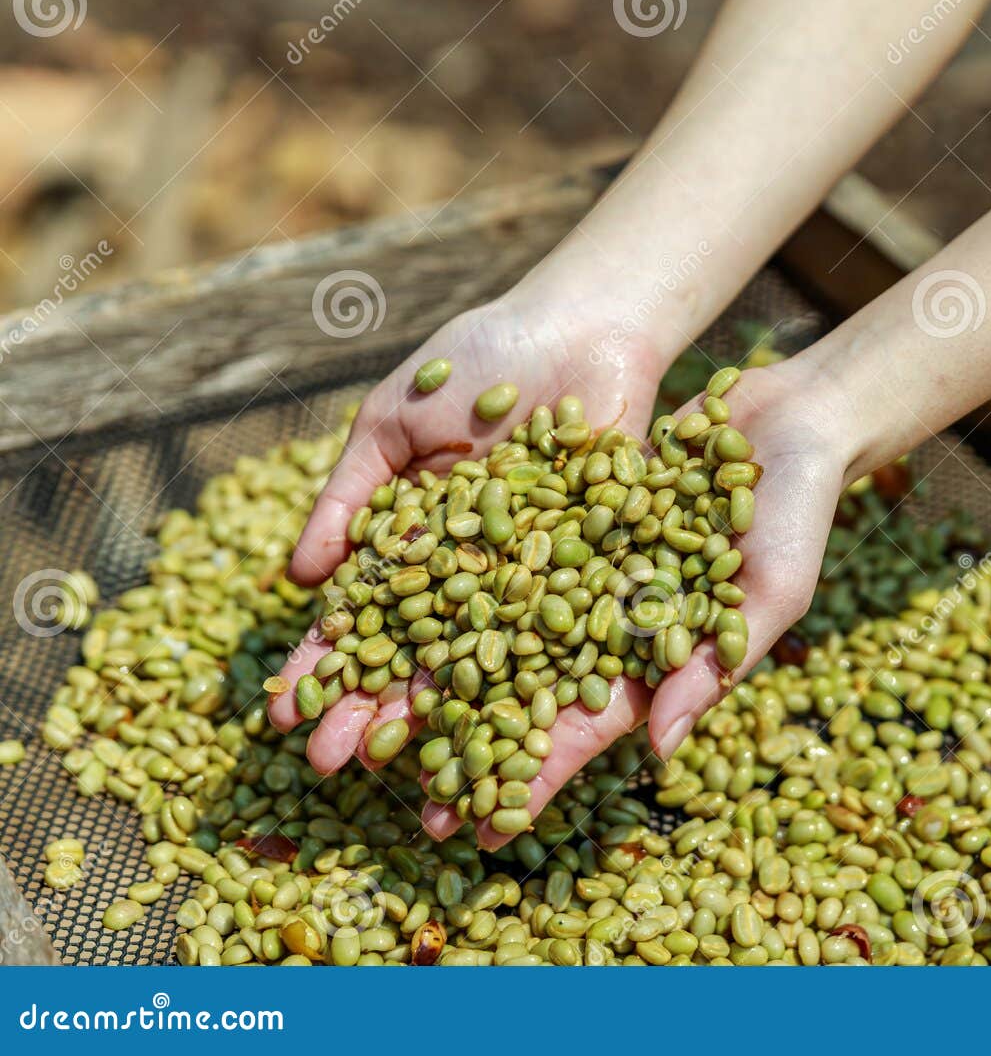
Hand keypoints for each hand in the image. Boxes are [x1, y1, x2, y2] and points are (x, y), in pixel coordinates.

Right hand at [267, 279, 666, 773]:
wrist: (583, 326)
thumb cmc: (478, 360)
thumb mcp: (395, 420)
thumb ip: (351, 495)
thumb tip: (294, 579)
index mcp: (418, 544)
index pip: (363, 617)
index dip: (324, 662)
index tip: (282, 710)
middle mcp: (473, 576)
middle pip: (418, 656)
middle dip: (372, 708)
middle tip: (329, 763)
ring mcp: (535, 582)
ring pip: (488, 666)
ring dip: (449, 723)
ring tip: (410, 775)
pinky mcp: (599, 576)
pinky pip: (569, 643)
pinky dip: (543, 692)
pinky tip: (514, 742)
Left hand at [416, 356, 850, 848]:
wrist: (791, 420)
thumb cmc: (801, 514)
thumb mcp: (772, 590)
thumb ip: (715, 663)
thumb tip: (660, 750)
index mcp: (654, 658)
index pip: (584, 729)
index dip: (535, 777)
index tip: (483, 830)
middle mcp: (604, 619)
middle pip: (519, 685)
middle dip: (456, 735)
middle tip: (384, 782)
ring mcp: (579, 565)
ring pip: (490, 619)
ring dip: (427, 658)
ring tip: (357, 703)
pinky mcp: (562, 508)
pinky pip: (492, 542)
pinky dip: (442, 567)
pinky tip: (382, 589)